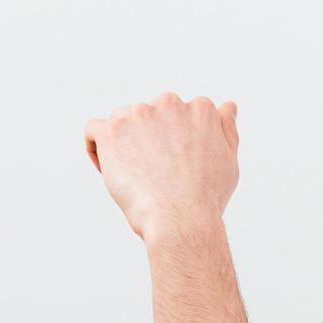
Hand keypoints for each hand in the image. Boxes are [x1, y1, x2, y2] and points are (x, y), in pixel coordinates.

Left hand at [84, 91, 239, 243]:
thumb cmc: (206, 197)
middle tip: (154, 175)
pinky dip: (98, 149)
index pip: (176, 114)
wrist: (181, 218)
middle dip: (146, 140)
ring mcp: (139, 114)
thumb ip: (225, 128)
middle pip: (148, 116)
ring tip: (135, 177)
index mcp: (200, 108)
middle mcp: (170, 103)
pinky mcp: (113, 130)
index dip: (170, 140)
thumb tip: (227, 106)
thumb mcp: (228, 159)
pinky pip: (94, 130)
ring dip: (123, 144)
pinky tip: (110, 170)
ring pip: (121, 122)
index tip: (171, 165)